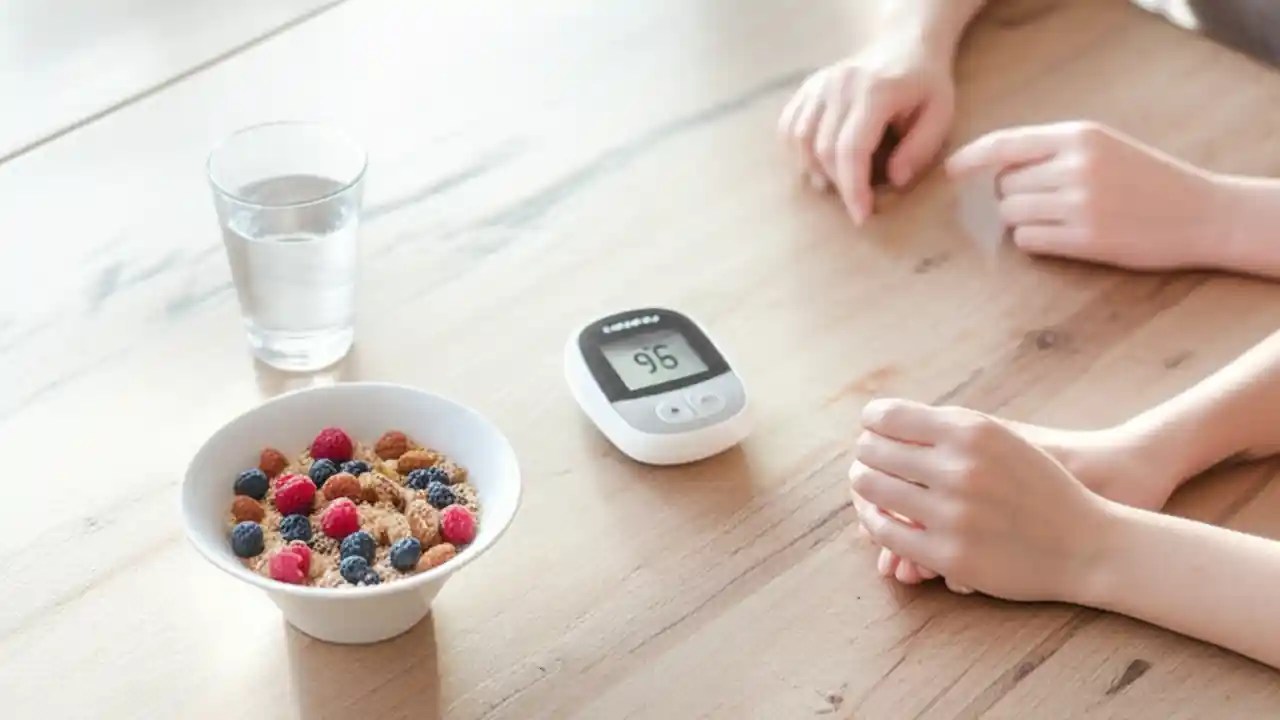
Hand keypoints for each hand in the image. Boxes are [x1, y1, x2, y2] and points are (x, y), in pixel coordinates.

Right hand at [778, 40, 954, 224]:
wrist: (906, 43)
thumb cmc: (926, 84)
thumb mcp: (940, 115)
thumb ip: (920, 149)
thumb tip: (894, 181)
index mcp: (875, 91)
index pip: (851, 149)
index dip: (853, 188)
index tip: (861, 216)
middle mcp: (840, 85)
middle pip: (823, 149)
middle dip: (839, 185)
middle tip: (857, 201)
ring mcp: (819, 84)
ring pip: (801, 140)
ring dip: (815, 171)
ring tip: (836, 184)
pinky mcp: (808, 88)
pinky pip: (789, 126)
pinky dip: (797, 152)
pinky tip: (816, 164)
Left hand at [849, 399, 1112, 601]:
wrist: (1089, 543)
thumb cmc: (1039, 485)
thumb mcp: (1002, 438)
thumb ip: (947, 427)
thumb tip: (879, 422)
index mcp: (971, 431)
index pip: (887, 416)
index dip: (871, 422)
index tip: (871, 430)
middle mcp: (959, 468)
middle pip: (873, 451)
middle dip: (866, 454)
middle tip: (868, 460)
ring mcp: (953, 513)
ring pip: (872, 489)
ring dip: (863, 486)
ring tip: (867, 485)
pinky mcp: (949, 555)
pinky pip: (886, 532)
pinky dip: (874, 522)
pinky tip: (879, 518)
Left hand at [947, 122, 1225, 269]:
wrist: (1202, 214)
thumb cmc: (1146, 180)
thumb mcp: (1104, 147)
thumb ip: (1054, 151)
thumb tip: (992, 169)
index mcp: (1080, 135)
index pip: (1006, 144)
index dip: (971, 158)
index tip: (950, 171)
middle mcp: (1076, 165)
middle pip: (1004, 184)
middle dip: (1013, 195)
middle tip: (1046, 201)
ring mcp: (1081, 203)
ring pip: (1012, 212)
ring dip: (1022, 219)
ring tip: (1058, 219)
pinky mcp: (1086, 239)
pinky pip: (1028, 240)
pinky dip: (1034, 241)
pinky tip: (1063, 238)